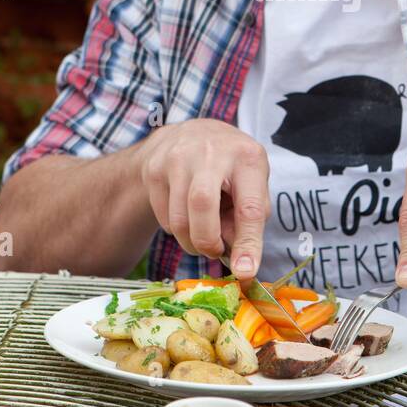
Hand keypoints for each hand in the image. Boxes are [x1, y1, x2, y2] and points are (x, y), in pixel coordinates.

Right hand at [140, 120, 269, 279]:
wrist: (190, 134)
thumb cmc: (231, 166)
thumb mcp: (252, 183)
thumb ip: (249, 219)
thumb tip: (239, 260)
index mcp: (247, 158)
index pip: (249, 207)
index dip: (248, 243)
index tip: (245, 271)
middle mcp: (211, 153)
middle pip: (202, 206)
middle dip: (207, 241)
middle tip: (214, 251)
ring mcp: (177, 159)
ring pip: (179, 219)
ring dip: (191, 241)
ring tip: (202, 233)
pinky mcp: (154, 169)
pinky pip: (163, 219)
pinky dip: (176, 229)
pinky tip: (186, 213)